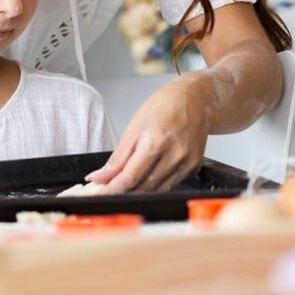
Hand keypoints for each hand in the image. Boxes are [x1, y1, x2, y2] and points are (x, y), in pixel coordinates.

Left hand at [86, 78, 209, 192]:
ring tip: (122, 185)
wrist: (196, 99)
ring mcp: (186, 164)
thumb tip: (101, 176)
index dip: (113, 189)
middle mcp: (174, 155)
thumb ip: (118, 156)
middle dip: (122, 192)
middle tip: (106, 189)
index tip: (98, 194)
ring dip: (137, 191)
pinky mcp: (193, 168)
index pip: (131, 177)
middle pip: (143, 187)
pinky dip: (153, 186)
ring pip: (155, 190)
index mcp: (156, 141)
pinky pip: (169, 185)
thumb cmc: (165, 105)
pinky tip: (144, 179)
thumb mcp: (135, 125)